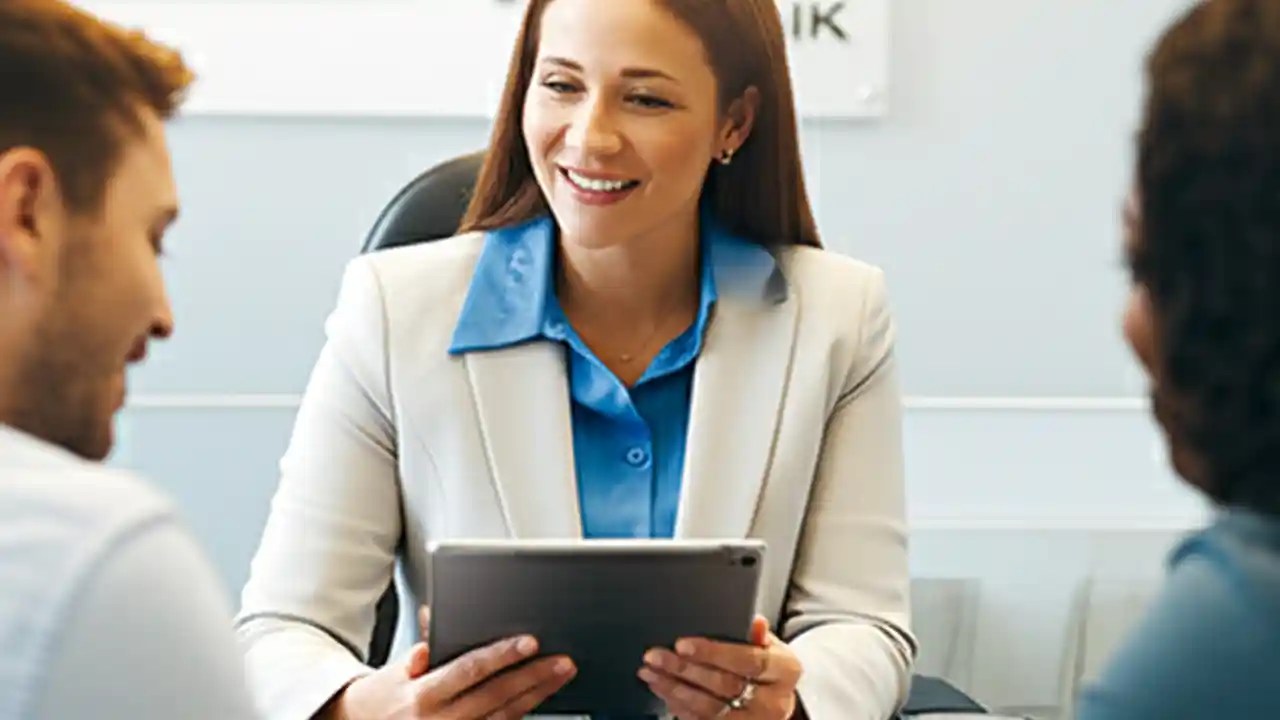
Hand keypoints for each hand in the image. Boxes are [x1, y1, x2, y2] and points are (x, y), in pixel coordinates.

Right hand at [326, 605, 576, 719]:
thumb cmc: (384, 696)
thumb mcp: (394, 670)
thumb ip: (420, 647)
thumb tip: (431, 617)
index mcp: (422, 695)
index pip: (470, 671)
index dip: (501, 655)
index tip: (529, 642)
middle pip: (496, 696)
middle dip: (533, 676)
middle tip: (563, 660)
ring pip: (505, 716)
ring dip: (537, 695)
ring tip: (560, 674)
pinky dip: (521, 714)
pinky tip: (541, 697)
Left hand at [638, 616, 802, 719]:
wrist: (776, 702)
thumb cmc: (768, 667)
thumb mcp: (771, 647)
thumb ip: (759, 636)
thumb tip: (755, 621)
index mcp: (785, 671)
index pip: (748, 660)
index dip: (713, 653)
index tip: (682, 644)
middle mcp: (774, 702)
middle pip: (724, 684)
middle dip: (685, 669)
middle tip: (656, 656)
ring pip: (710, 708)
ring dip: (675, 689)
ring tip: (651, 673)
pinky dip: (678, 706)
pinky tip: (662, 690)